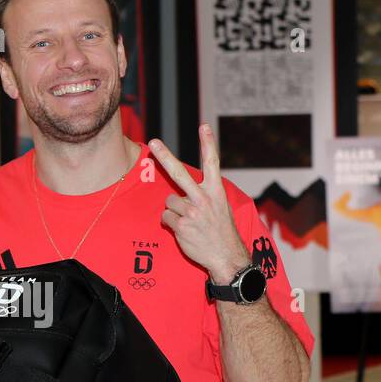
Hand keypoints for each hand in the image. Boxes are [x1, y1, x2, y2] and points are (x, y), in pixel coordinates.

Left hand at [151, 126, 249, 283]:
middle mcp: (203, 198)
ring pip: (169, 202)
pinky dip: (171, 223)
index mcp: (216, 191)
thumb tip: (183, 189)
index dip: (207, 143)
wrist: (226, 256)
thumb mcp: (221, 207)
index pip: (212, 162)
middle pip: (179, 173)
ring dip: (174, 211)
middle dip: (165, 156)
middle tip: (154, 142)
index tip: (204, 125)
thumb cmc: (221, 231)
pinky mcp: (181, 225)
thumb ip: (205, 194)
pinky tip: (184, 230)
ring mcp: (191, 211)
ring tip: (189, 222)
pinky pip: (165, 217)